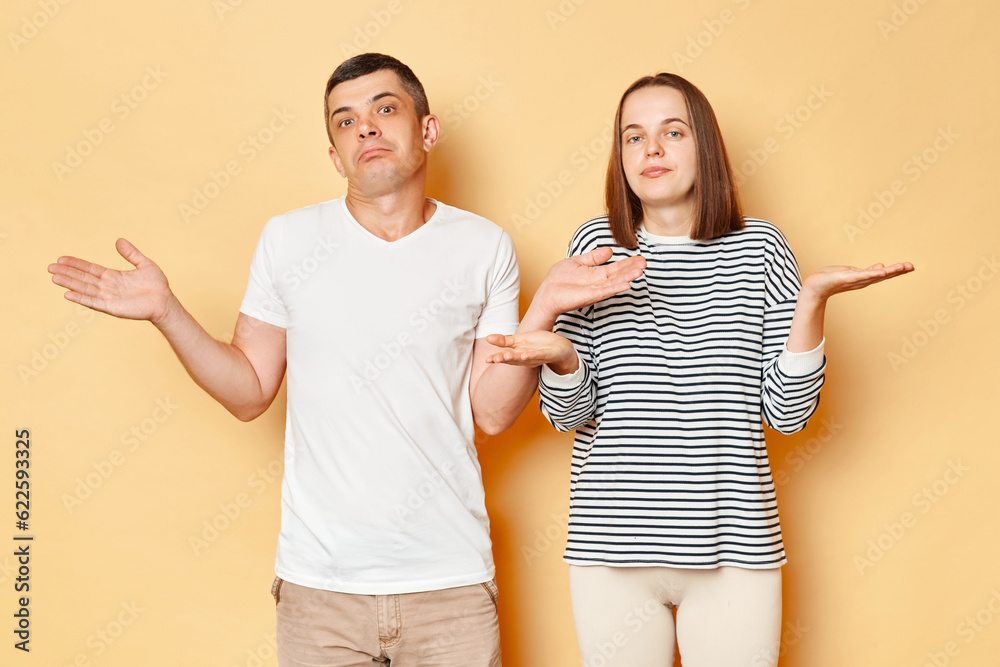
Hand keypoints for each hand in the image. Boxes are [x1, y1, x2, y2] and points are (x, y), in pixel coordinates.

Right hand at [48, 238, 172, 323]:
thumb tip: (118, 240)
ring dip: (70, 284)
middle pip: (83, 278)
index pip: (90, 269)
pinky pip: (94, 302)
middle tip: (50, 267)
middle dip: (67, 272)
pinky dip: (81, 298)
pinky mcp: (113, 308)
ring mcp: (109, 298)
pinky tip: (68, 294)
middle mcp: (108, 287)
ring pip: (85, 289)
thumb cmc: (157, 285)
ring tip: (54, 277)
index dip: (76, 264)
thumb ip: (131, 253)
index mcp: (113, 277)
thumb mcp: (144, 264)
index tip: (61, 258)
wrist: (166, 301)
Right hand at [484, 331, 578, 373]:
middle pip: (512, 358)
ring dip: (514, 358)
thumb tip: (487, 338)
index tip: (486, 360)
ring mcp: (536, 357)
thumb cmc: (538, 344)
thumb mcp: (519, 340)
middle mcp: (525, 357)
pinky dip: (531, 355)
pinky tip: (524, 355)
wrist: (560, 348)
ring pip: (523, 357)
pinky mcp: (547, 354)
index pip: (505, 355)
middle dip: (502, 359)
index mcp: (517, 353)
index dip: (496, 357)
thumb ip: (504, 340)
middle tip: (492, 360)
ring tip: (504, 356)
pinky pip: (538, 355)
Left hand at [534, 247, 645, 317]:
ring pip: (615, 283)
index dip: (628, 263)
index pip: (616, 268)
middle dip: (631, 269)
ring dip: (627, 277)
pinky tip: (626, 284)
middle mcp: (598, 283)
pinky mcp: (589, 296)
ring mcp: (595, 290)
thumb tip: (609, 250)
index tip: (640, 258)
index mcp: (596, 274)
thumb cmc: (559, 279)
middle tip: (644, 263)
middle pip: (618, 275)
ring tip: (640, 271)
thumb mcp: (578, 262)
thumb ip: (594, 257)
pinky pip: (605, 291)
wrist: (547, 292)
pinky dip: (616, 288)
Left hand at [800, 262, 914, 302]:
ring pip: (876, 275)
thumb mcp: (852, 273)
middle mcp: (862, 281)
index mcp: (864, 278)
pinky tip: (882, 270)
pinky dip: (872, 273)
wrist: (815, 286)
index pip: (884, 274)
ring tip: (902, 267)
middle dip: (898, 271)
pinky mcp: (847, 278)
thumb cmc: (832, 279)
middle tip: (912, 266)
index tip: (909, 266)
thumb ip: (866, 271)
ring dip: (889, 271)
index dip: (897, 271)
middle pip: (883, 275)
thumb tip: (881, 266)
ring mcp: (855, 280)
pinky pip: (862, 275)